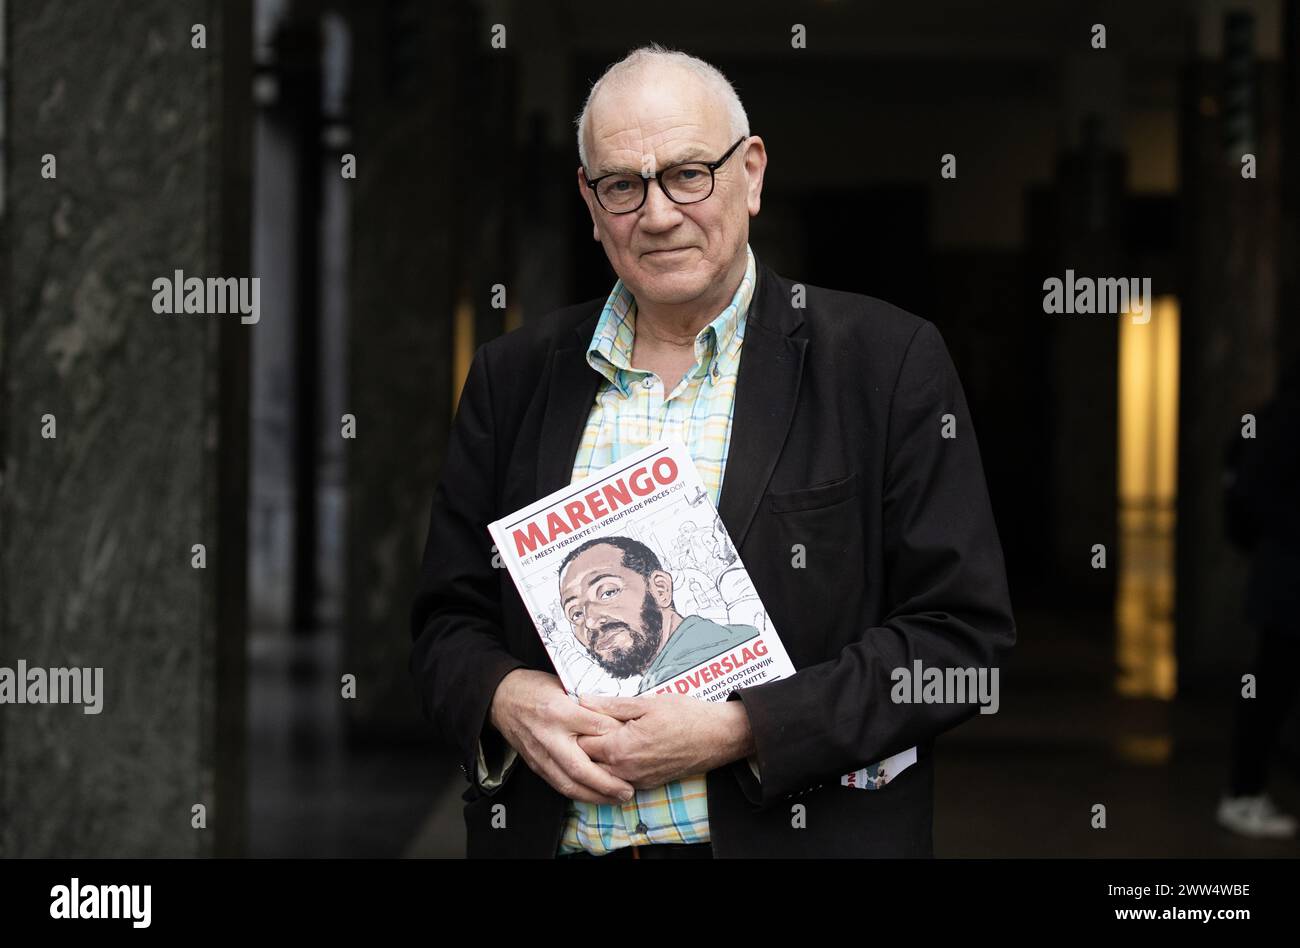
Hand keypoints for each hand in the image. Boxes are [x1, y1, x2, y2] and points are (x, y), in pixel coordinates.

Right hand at [488, 669, 634, 804]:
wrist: (502, 700)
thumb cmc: (536, 689)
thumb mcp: (565, 686)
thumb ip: (590, 704)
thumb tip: (619, 720)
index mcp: (558, 711)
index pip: (594, 726)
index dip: (617, 736)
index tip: (636, 744)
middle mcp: (548, 736)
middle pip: (580, 767)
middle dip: (607, 783)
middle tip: (628, 790)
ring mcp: (540, 754)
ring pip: (568, 783)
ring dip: (595, 796)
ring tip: (617, 798)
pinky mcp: (536, 765)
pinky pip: (558, 785)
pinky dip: (579, 794)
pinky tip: (595, 796)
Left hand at [575, 693, 754, 788]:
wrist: (717, 738)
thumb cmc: (685, 716)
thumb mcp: (646, 703)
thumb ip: (610, 705)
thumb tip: (582, 699)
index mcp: (620, 748)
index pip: (581, 743)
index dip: (577, 728)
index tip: (577, 715)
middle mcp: (624, 770)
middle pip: (587, 762)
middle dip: (582, 744)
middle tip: (585, 725)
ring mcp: (635, 781)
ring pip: (602, 773)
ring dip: (597, 757)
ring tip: (601, 736)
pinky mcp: (646, 785)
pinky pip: (619, 779)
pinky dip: (612, 767)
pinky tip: (618, 749)